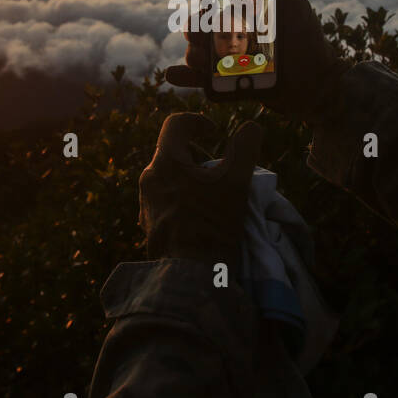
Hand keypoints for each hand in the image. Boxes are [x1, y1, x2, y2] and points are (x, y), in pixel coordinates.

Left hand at [139, 113, 262, 270]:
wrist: (189, 276)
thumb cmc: (214, 224)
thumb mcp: (237, 183)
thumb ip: (245, 149)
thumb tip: (252, 127)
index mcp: (165, 162)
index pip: (176, 124)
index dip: (197, 121)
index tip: (214, 132)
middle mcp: (148, 178)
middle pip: (171, 152)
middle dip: (196, 153)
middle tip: (219, 168)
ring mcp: (145, 203)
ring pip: (168, 177)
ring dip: (189, 177)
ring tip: (211, 194)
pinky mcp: (149, 225)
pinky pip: (165, 199)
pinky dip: (182, 197)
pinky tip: (199, 214)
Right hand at [165, 0, 350, 124]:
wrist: (317, 91)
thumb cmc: (311, 49)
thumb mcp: (302, 19)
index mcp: (250, 10)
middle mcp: (234, 30)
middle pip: (202, 19)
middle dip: (195, 21)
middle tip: (200, 27)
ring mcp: (228, 55)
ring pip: (198, 47)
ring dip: (192, 48)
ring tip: (200, 55)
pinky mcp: (226, 80)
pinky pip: (200, 78)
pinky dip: (184, 76)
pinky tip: (172, 74)